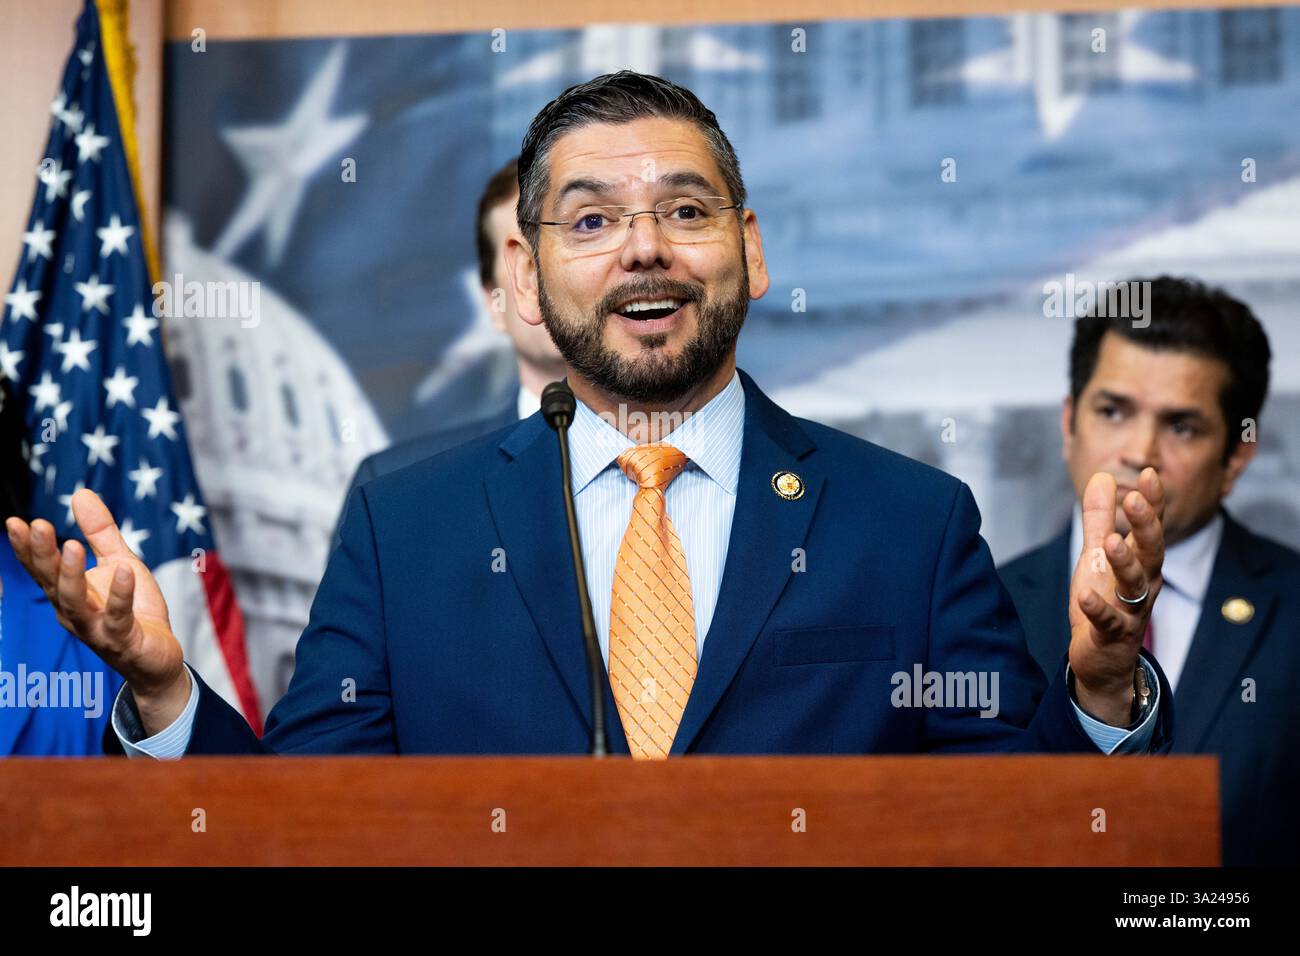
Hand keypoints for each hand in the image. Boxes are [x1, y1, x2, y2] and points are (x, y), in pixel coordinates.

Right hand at [5, 489, 188, 733]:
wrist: (158, 657)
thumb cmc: (135, 610)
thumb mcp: (121, 562)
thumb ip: (100, 532)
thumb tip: (80, 492)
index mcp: (69, 594)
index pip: (42, 569)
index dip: (27, 548)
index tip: (15, 522)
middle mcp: (75, 613)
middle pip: (51, 583)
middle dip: (42, 555)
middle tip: (36, 525)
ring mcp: (97, 629)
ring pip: (75, 603)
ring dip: (70, 575)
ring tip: (71, 544)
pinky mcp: (124, 641)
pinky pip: (118, 618)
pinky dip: (120, 595)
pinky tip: (125, 570)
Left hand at [1067, 468, 1164, 725]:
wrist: (1102, 659)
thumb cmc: (1104, 601)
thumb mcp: (1096, 556)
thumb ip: (1099, 519)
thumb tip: (1102, 476)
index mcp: (1141, 563)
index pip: (1151, 528)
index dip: (1152, 502)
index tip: (1149, 474)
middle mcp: (1143, 585)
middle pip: (1151, 552)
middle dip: (1145, 526)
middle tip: (1134, 498)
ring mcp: (1131, 611)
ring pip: (1135, 586)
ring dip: (1125, 563)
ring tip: (1111, 542)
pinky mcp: (1113, 636)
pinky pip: (1109, 622)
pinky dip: (1098, 609)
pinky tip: (1086, 596)